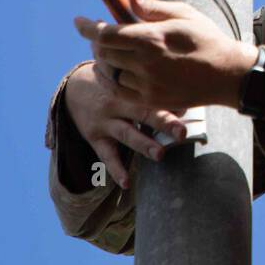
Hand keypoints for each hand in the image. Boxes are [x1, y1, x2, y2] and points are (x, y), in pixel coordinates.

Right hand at [62, 62, 185, 188]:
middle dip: (164, 122)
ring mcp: (105, 122)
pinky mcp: (95, 138)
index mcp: (131, 88)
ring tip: (160, 155)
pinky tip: (126, 183)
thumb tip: (186, 107)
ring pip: (127, 134)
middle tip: (182, 132)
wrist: (73, 87)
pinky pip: (107, 156)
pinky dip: (116, 170)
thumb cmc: (115, 84)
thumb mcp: (129, 80)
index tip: (191, 106)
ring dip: (144, 145)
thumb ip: (153, 91)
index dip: (171, 100)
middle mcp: (118, 104)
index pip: (153, 94)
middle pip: (143, 112)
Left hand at [74, 0, 258, 111]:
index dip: (87, 28)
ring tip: (109, 52)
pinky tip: (113, 72)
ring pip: (109, 73)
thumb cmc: (207, 39)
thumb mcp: (184, 14)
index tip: (79, 22)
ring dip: (103, 61)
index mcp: (152, 38)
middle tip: (102, 35)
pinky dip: (110, 80)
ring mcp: (148, 84)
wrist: (228, 75)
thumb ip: (152, 7)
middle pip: (103, 53)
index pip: (106, 34)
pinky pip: (119, 91)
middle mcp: (146, 63)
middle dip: (97, 42)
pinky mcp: (152, 99)